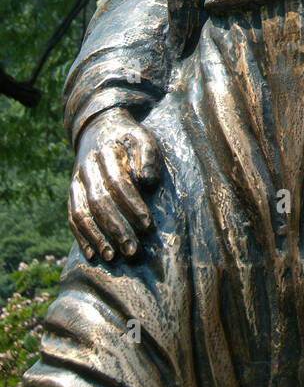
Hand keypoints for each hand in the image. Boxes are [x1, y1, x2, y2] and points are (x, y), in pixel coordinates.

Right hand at [68, 107, 161, 261]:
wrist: (99, 129)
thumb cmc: (129, 138)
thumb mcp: (143, 138)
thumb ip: (147, 156)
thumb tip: (149, 181)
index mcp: (106, 152)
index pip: (118, 183)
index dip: (132, 205)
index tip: (147, 225)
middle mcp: (87, 168)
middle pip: (99, 202)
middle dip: (116, 228)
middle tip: (133, 250)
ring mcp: (76, 181)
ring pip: (82, 212)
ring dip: (96, 237)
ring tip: (112, 257)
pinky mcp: (71, 192)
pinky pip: (72, 217)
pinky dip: (81, 237)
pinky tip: (92, 254)